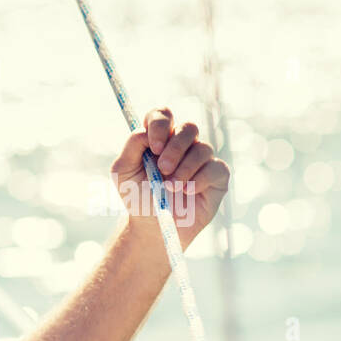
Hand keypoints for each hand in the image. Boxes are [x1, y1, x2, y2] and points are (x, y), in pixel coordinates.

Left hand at [110, 107, 229, 251]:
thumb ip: (131, 148)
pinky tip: (187, 192)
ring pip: (202, 148)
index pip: (162, 115)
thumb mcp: (123, 173)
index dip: (160, 124)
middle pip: (188, 127)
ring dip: (184, 168)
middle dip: (174, 147)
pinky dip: (198, 180)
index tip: (153, 146)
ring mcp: (202, 158)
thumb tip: (143, 131)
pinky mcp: (217, 175)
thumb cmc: (138, 197)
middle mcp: (183, 144)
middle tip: (162, 169)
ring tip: (170, 187)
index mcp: (160, 138)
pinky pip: (214, 168)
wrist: (153, 226)